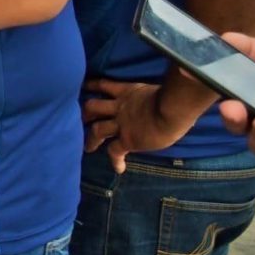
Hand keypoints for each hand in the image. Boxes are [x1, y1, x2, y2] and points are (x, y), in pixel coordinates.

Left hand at [83, 78, 202, 171]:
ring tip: (88, 147)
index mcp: (127, 91)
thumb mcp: (157, 89)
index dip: (93, 85)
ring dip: (91, 138)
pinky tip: (119, 169)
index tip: (85, 86)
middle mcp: (119, 106)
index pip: (105, 85)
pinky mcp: (127, 139)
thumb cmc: (173, 96)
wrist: (172, 110)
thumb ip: (151, 94)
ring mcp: (121, 124)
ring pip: (98, 129)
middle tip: (81, 119)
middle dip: (85, 114)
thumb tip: (162, 97)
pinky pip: (116, 151)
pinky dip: (116, 160)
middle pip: (93, 107)